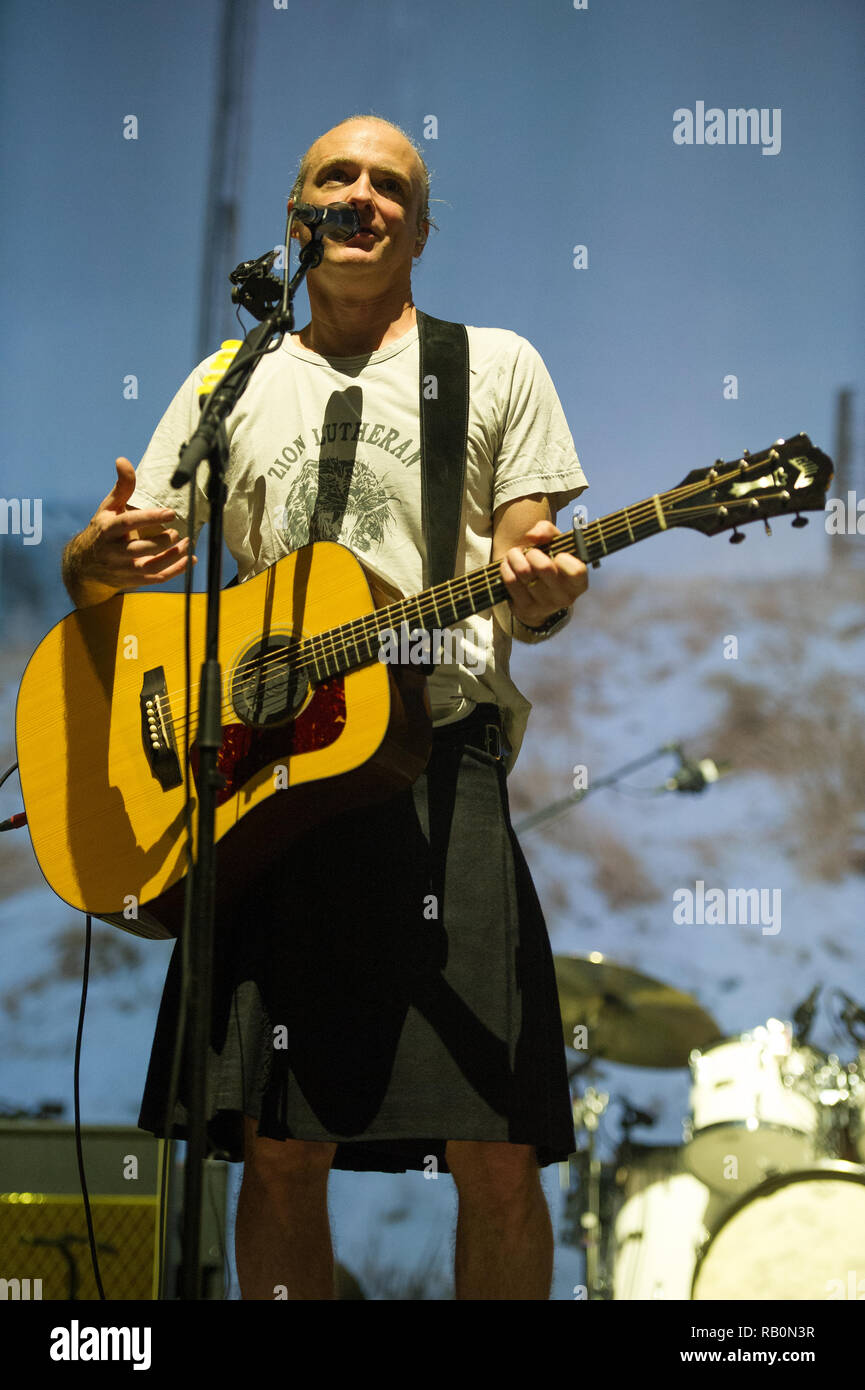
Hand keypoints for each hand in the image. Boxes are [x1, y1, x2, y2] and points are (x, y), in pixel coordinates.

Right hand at [64, 458, 194, 604]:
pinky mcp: (133, 580)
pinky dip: (175, 571)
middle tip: (177, 532)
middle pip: (140, 549)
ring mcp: (123, 568)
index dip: (150, 517)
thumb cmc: (101, 531)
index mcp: (107, 529)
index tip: (171, 512)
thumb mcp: (108, 508)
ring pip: (150, 566)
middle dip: (163, 541)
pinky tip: (189, 560)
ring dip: (173, 557)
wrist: (84, 566)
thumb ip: (122, 487)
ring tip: (187, 544)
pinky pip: (156, 578)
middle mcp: (114, 550)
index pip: (129, 523)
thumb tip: (122, 460)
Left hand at [499, 519, 587, 627]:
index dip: (563, 559)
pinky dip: (506, 568)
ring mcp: (545, 605)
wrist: (533, 592)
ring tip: (515, 555)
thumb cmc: (547, 562)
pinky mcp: (526, 609)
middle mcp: (564, 597)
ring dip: (515, 557)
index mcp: (578, 583)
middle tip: (529, 552)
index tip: (557, 555)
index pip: (576, 571)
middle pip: (544, 567)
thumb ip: (547, 531)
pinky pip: (511, 580)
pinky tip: (509, 566)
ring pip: (524, 572)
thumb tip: (533, 536)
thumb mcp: (554, 544)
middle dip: (532, 553)